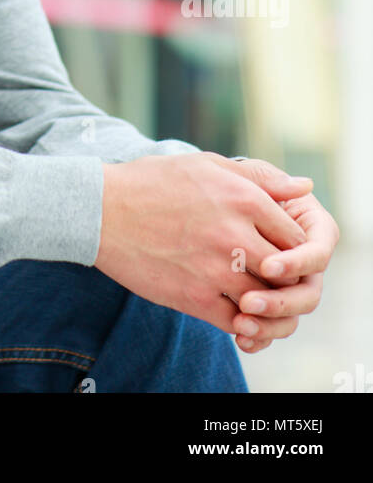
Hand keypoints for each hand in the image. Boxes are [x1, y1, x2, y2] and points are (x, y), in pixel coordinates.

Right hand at [94, 151, 314, 338]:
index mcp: (242, 197)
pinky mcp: (194, 298)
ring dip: (263, 297)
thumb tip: (303, 187)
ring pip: (265, 298)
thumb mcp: (207, 165)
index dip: (290, 243)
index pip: (294, 233)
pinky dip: (241, 319)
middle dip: (281, 272)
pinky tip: (228, 304)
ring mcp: (215, 270)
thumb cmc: (153, 182)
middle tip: (265, 269)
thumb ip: (259, 177)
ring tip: (246, 287)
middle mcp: (234, 235)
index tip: (274, 244)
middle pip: (285, 269)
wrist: (101, 211)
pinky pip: (236, 321)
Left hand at [214, 160, 338, 353]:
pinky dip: (259, 337)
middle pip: (308, 293)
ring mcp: (289, 288)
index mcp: (313, 232)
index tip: (267, 266)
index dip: (295, 263)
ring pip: (292, 317)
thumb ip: (269, 182)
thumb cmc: (230, 187)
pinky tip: (240, 339)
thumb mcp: (244, 178)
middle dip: (280, 301)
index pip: (315, 254)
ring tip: (240, 324)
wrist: (202, 210)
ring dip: (270, 325)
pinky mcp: (269, 305)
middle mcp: (306, 265)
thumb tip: (304, 184)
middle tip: (246, 302)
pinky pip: (272, 329)